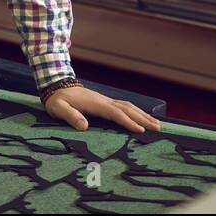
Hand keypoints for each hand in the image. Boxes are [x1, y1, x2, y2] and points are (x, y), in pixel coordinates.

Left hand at [44, 85, 162, 133]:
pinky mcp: (105, 102)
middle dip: (143, 118)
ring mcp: (106, 100)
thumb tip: (83, 126)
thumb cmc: (58, 100)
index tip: (140, 130)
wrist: (57, 85)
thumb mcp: (59, 108)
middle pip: (127, 109)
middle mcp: (104, 101)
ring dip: (143, 114)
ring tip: (157, 124)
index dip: (127, 121)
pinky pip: (124, 106)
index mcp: (95, 104)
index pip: (115, 113)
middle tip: (158, 129)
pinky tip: (143, 117)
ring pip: (128, 106)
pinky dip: (136, 111)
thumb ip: (70, 116)